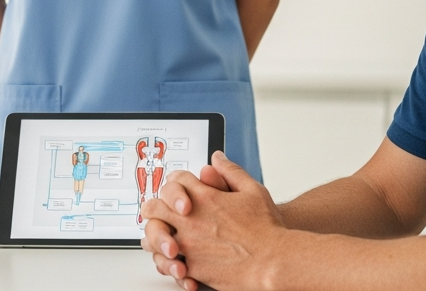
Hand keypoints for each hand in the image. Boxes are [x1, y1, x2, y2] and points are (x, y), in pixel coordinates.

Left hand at [141, 151, 285, 290]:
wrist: (273, 262)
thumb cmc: (266, 229)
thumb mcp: (253, 190)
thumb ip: (231, 172)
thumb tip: (217, 158)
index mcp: (204, 198)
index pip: (175, 180)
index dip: (176, 183)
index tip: (179, 188)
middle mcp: (191, 220)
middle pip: (153, 207)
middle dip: (155, 207)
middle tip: (159, 211)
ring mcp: (188, 244)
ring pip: (153, 237)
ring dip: (155, 235)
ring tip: (161, 237)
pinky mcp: (192, 267)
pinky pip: (166, 263)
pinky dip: (167, 261)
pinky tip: (174, 259)